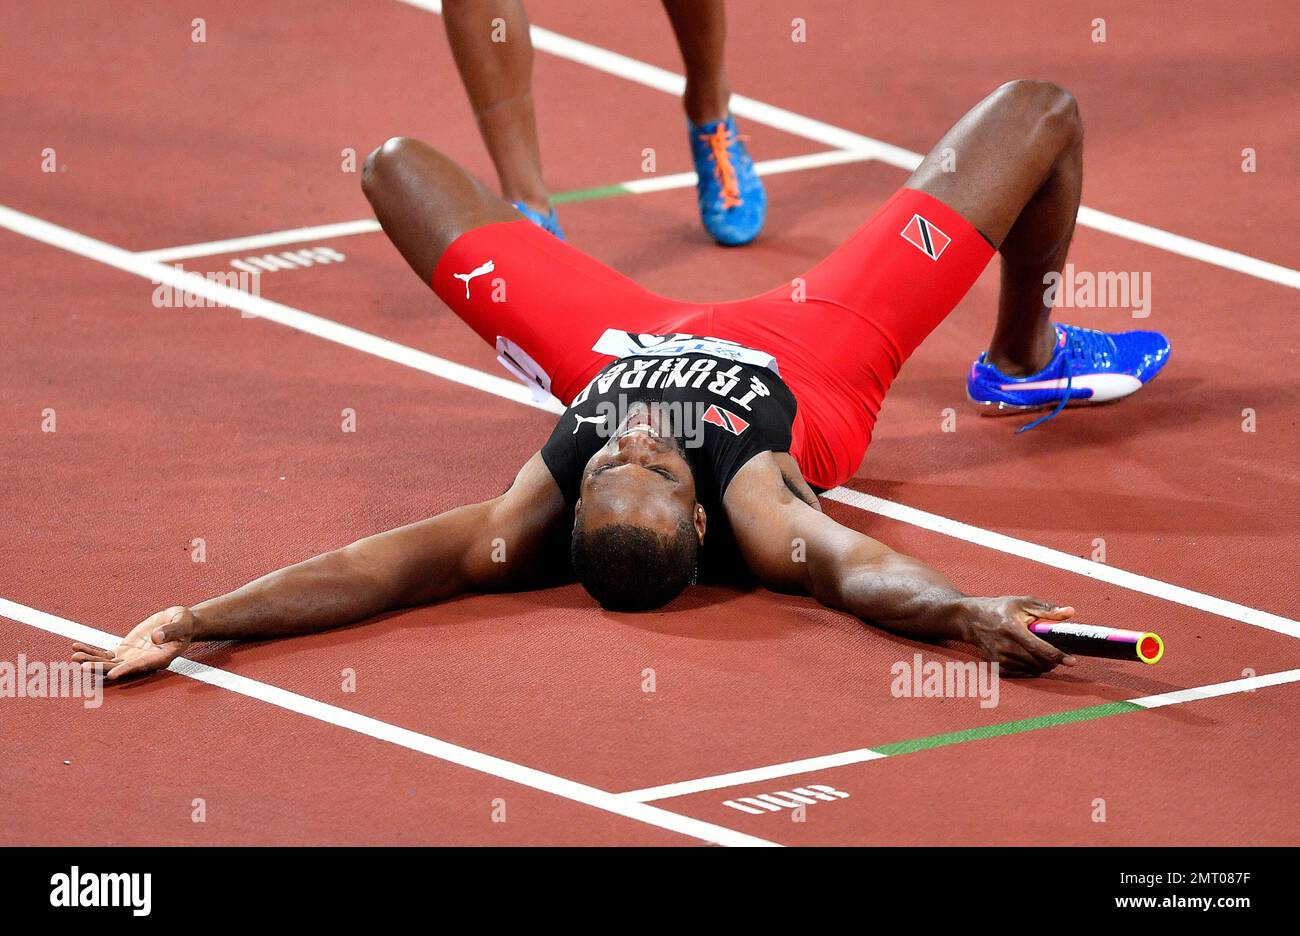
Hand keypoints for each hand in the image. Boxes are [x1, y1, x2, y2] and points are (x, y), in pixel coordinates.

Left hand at [71, 606, 195, 679]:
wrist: (179, 623)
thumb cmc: (184, 623)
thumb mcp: (181, 623)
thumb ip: (170, 630)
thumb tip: (156, 637)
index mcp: (160, 658)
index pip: (141, 666)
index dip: (126, 670)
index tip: (112, 674)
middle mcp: (143, 662)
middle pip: (119, 668)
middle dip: (101, 668)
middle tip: (84, 666)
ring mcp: (132, 658)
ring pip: (108, 663)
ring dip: (91, 661)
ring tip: (74, 656)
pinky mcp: (124, 651)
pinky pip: (104, 655)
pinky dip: (91, 652)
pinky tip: (76, 647)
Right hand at [959, 596, 1077, 675]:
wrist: (970, 619)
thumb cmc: (998, 608)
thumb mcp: (1022, 603)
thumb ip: (1047, 609)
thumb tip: (1070, 612)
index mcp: (1013, 629)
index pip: (1040, 648)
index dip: (1058, 656)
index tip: (1072, 660)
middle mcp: (1005, 646)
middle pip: (1038, 662)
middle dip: (1052, 661)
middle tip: (1058, 654)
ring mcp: (999, 658)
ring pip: (1031, 669)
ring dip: (1042, 665)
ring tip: (1044, 655)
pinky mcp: (996, 666)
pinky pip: (1021, 674)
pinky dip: (1030, 669)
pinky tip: (1031, 660)